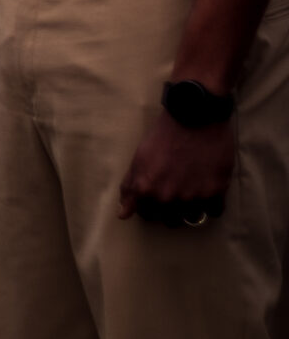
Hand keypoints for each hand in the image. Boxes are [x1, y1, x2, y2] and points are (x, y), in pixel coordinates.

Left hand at [120, 112, 234, 226]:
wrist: (194, 117)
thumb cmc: (163, 135)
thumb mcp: (139, 158)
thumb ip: (130, 187)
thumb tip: (123, 214)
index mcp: (146, 189)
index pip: (146, 215)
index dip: (149, 208)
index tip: (154, 200)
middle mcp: (168, 197)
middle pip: (169, 221)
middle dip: (169, 211)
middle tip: (173, 196)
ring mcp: (193, 197)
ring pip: (191, 219)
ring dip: (190, 209)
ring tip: (190, 193)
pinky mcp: (216, 192)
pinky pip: (214, 212)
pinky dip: (211, 205)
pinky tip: (207, 191)